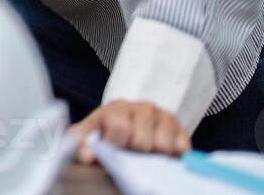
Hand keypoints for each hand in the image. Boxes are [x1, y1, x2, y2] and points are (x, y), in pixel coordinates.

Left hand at [69, 100, 189, 162]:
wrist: (132, 125)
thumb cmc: (108, 133)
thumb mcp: (89, 135)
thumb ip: (81, 143)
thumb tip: (88, 156)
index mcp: (117, 108)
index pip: (119, 126)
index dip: (115, 145)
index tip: (112, 151)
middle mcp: (143, 107)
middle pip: (142, 141)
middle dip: (134, 153)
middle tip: (130, 152)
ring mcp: (163, 116)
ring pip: (163, 146)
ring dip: (153, 156)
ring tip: (145, 153)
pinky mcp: (181, 129)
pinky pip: (182, 149)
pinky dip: (172, 157)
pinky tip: (161, 153)